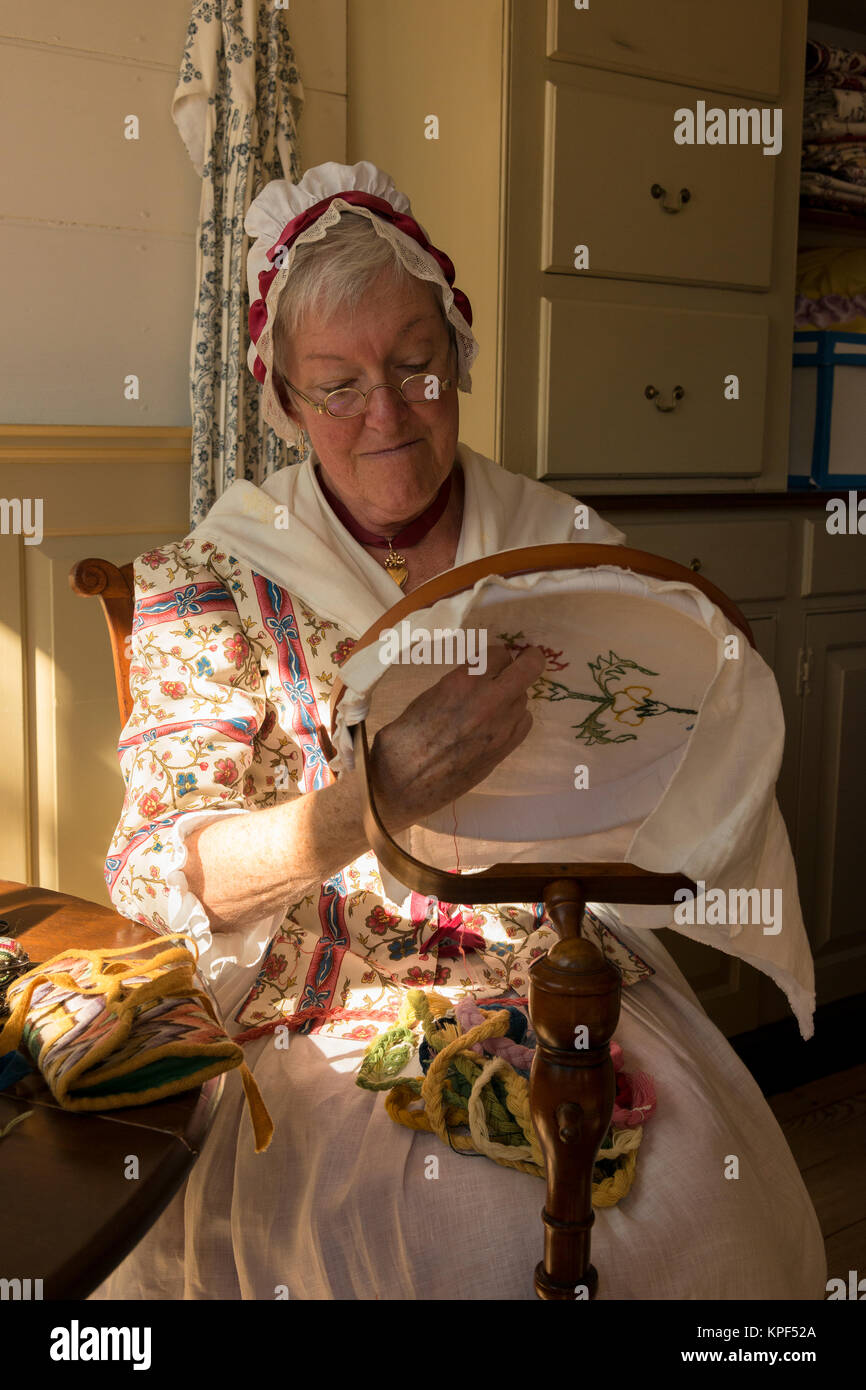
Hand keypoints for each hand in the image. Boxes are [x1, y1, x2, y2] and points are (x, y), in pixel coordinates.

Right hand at [369, 644, 547, 830]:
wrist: (404, 782)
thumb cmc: (404, 738)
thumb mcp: (427, 697)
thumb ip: (457, 684)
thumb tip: (474, 677)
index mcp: (463, 682)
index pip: (499, 653)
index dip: (496, 655)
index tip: (494, 659)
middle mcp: (489, 700)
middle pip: (528, 668)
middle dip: (529, 660)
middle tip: (528, 657)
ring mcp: (501, 727)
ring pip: (524, 697)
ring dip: (513, 694)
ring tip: (496, 702)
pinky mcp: (504, 749)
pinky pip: (524, 722)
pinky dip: (516, 717)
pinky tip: (500, 722)